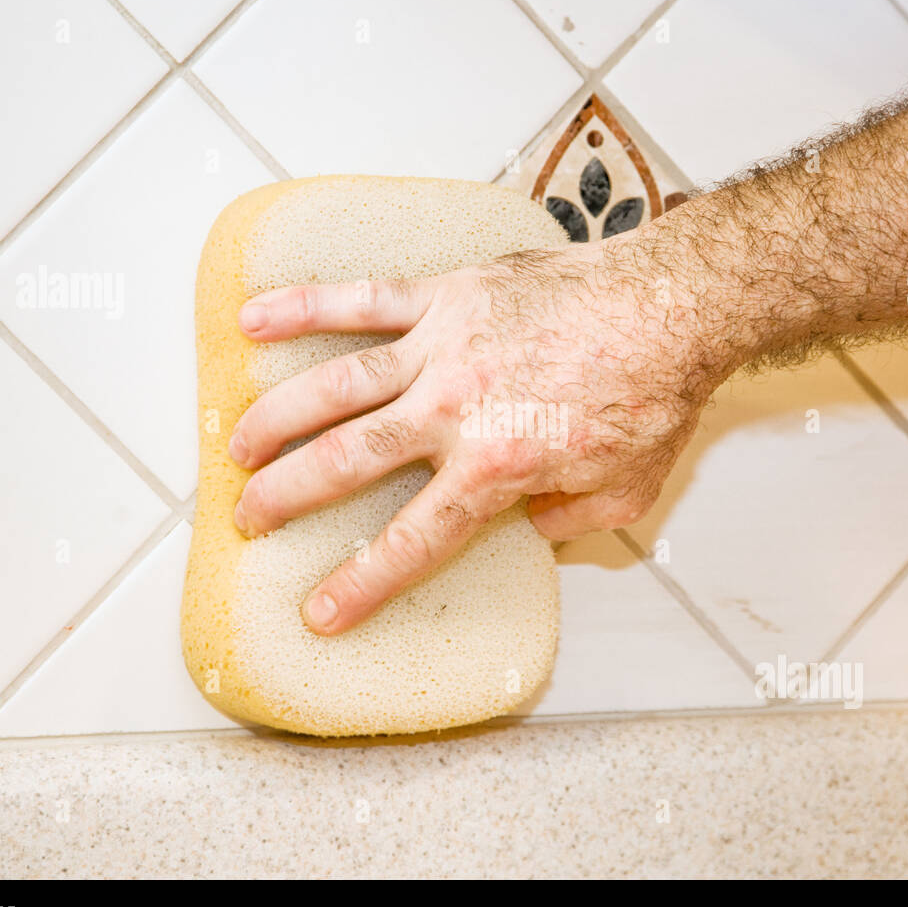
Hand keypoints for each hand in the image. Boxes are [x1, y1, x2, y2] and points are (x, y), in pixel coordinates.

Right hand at [228, 228, 734, 634]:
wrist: (672, 305)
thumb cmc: (651, 395)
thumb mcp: (623, 493)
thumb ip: (567, 525)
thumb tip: (528, 533)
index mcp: (494, 466)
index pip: (413, 539)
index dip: (361, 582)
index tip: (318, 611)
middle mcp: (454, 409)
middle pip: (349, 460)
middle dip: (287, 496)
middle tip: (249, 518)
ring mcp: (443, 346)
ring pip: (337, 385)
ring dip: (278, 418)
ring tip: (235, 445)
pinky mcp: (447, 295)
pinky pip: (364, 299)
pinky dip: (305, 308)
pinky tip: (253, 320)